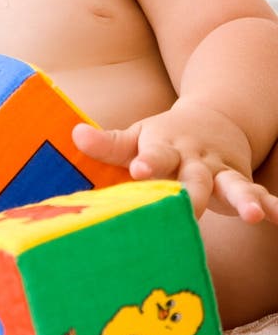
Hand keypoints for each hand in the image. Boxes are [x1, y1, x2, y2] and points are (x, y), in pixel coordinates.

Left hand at [72, 99, 277, 223]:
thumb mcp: (137, 136)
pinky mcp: (240, 183)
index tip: (140, 169)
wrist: (211, 120)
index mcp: (165, 147)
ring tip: (253, 214)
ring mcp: (220, 172)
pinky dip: (272, 207)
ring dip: (244, 198)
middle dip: (192, 193)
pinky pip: (260, 194)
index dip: (148, 161)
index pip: (155, 154)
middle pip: (194, 177)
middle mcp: (194, 160)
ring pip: (233, 185)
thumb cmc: (163, 137)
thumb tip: (75, 135)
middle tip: (188, 206)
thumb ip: (109, 144)